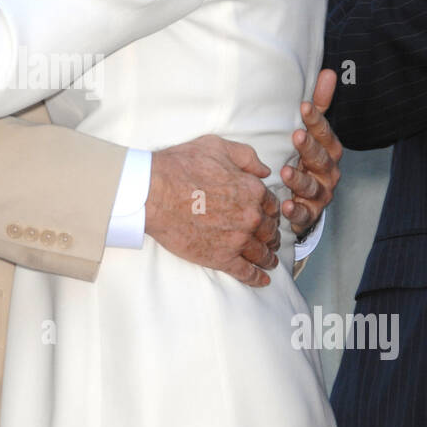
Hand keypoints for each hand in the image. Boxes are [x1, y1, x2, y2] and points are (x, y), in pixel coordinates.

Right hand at [145, 134, 279, 287]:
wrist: (154, 193)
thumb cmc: (181, 166)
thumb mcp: (217, 146)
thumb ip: (246, 157)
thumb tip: (265, 171)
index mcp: (252, 190)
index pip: (272, 205)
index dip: (271, 211)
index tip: (268, 216)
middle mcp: (251, 217)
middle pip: (270, 230)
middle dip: (271, 235)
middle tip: (270, 240)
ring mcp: (238, 240)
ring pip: (261, 253)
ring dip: (268, 258)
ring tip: (270, 261)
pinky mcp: (221, 258)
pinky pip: (246, 273)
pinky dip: (257, 278)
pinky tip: (262, 280)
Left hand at [280, 69, 341, 237]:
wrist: (308, 202)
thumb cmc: (308, 160)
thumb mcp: (314, 132)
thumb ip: (320, 104)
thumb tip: (328, 71)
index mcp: (329, 150)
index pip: (324, 132)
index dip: (316, 120)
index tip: (303, 106)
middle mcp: (328, 172)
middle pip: (321, 159)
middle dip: (309, 148)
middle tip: (296, 136)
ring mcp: (320, 195)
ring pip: (313, 187)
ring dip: (300, 180)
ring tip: (286, 173)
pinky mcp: (309, 215)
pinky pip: (304, 214)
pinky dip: (296, 211)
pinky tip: (285, 206)